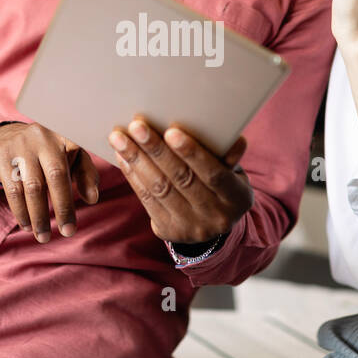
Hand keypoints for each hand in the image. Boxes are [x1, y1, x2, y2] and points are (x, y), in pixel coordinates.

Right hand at [0, 122, 100, 241]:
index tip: (91, 203)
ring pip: (33, 186)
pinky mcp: (2, 157)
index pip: (80, 157)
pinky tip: (27, 225)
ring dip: (39, 216)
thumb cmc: (48, 153)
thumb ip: (85, 174)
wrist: (6, 138)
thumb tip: (93, 198)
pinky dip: (21, 211)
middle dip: (63, 207)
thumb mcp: (70, 157)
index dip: (86, 179)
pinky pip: (13, 190)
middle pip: (56, 175)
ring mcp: (21, 146)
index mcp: (65, 135)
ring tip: (43, 236)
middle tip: (68, 232)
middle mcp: (44, 137)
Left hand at [107, 119, 250, 243]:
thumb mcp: (233, 171)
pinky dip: (133, 175)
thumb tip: (230, 136)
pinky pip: (146, 199)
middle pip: (181, 179)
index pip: (214, 174)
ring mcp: (190, 227)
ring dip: (137, 160)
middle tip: (137, 126)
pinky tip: (123, 156)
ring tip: (119, 138)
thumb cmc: (221, 183)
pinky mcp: (168, 231)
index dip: (193, 153)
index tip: (171, 131)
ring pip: (159, 189)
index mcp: (238, 198)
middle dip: (156, 150)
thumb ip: (228, 155)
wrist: (211, 224)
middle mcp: (216, 217)